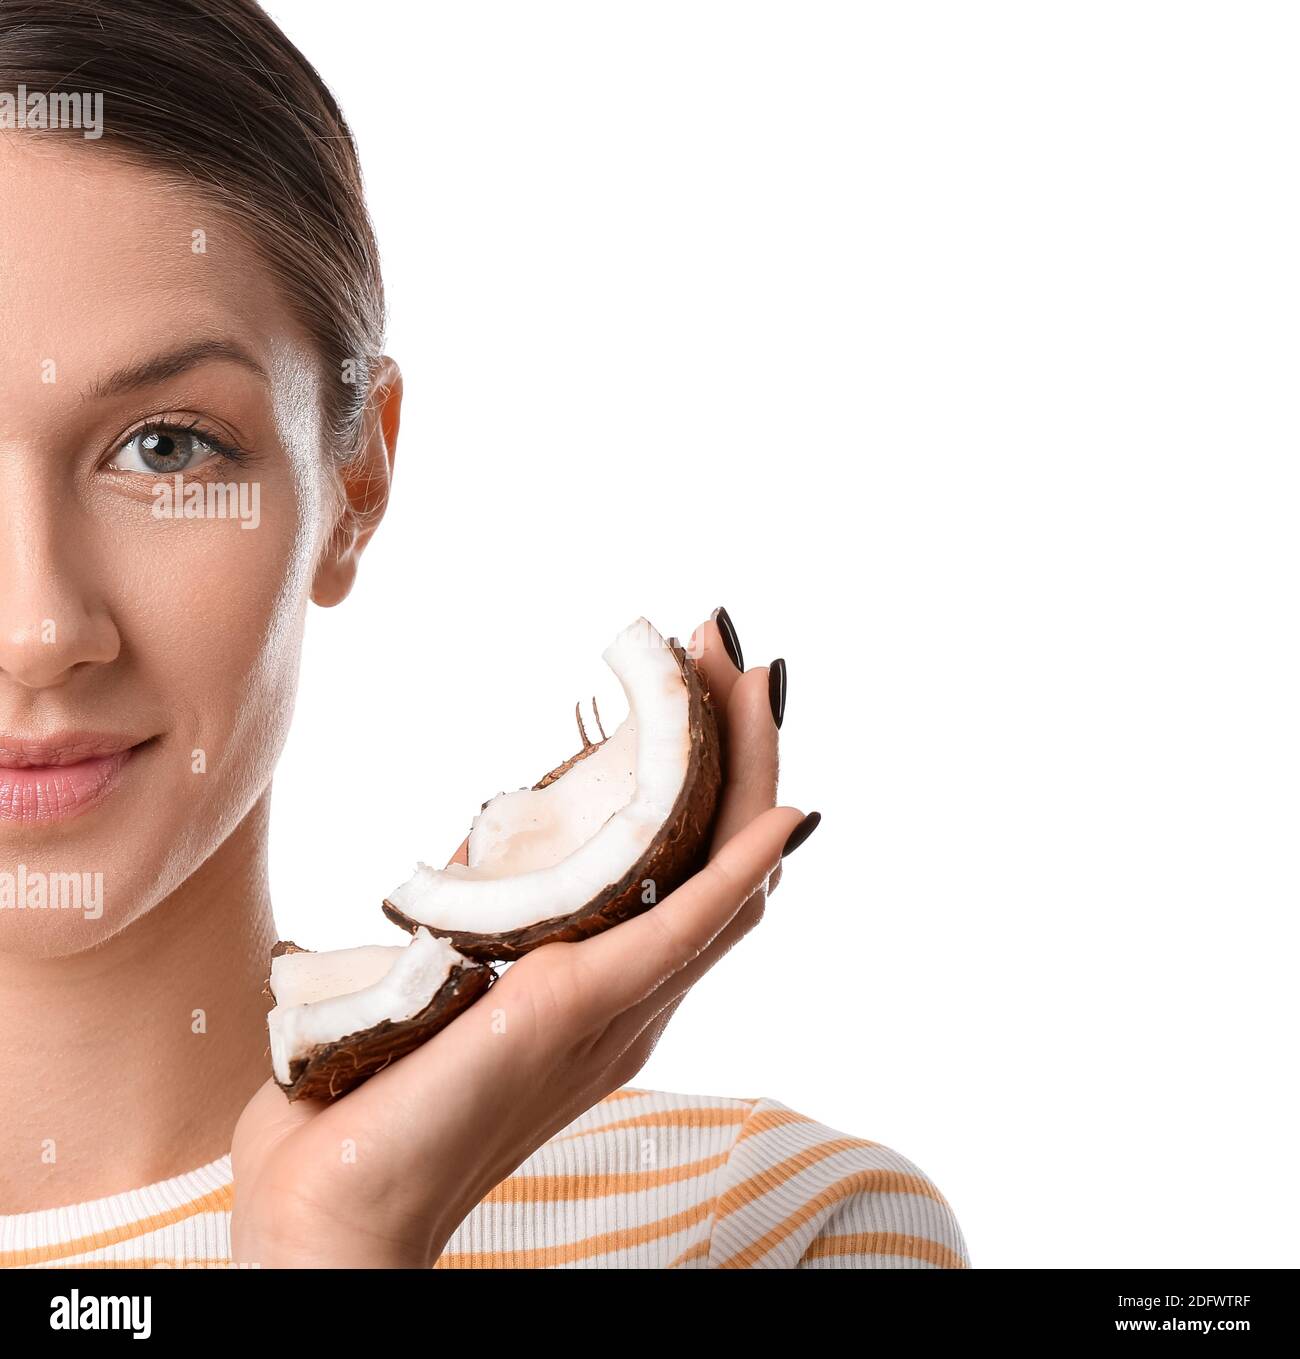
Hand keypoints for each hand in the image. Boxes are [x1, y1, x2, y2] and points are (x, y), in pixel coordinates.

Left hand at [230, 612, 808, 1266]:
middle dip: (739, 754)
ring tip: (750, 680)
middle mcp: (630, 1004)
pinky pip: (687, 929)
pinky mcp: (575, 1011)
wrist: (333, 1215)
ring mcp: (615, 1011)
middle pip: (720, 864)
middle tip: (734, 654)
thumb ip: (476, 935)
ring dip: (746, 774)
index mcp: (601, 999)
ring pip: (722, 880)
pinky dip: (741, 867)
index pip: (685, 879)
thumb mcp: (438, 993)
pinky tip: (781, 811)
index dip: (710, 788)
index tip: (697, 692)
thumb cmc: (373, 1110)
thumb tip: (472, 865)